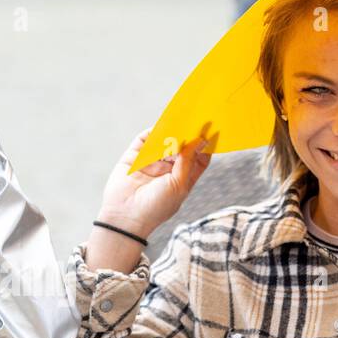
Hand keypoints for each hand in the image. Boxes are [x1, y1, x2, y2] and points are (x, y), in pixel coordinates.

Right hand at [84, 127, 214, 273]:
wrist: (125, 217)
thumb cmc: (156, 207)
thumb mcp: (179, 184)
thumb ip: (188, 160)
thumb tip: (200, 140)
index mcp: (182, 179)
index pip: (197, 159)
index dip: (204, 145)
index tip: (211, 131)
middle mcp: (167, 170)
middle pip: (181, 147)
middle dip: (188, 135)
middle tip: (197, 120)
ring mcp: (150, 163)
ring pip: (163, 141)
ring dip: (172, 132)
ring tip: (181, 120)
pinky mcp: (134, 157)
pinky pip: (144, 140)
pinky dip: (153, 132)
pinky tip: (162, 126)